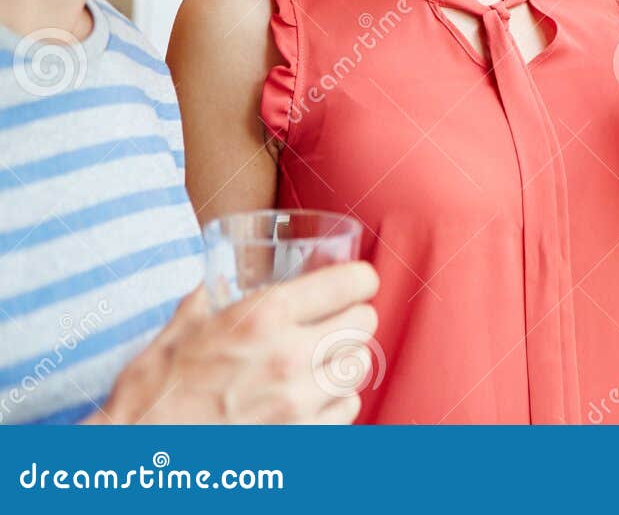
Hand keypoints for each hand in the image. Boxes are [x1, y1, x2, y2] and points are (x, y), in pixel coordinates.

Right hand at [96, 261, 379, 424]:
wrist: (138, 457)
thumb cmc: (152, 392)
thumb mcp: (179, 330)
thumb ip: (208, 297)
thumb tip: (220, 276)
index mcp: (263, 317)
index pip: (351, 282)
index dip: (359, 279)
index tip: (356, 282)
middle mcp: (290, 356)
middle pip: (364, 322)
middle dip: (353, 317)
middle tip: (337, 320)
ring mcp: (298, 402)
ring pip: (358, 366)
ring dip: (345, 359)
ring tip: (325, 359)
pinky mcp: (301, 438)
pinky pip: (348, 408)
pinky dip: (338, 400)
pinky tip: (316, 396)